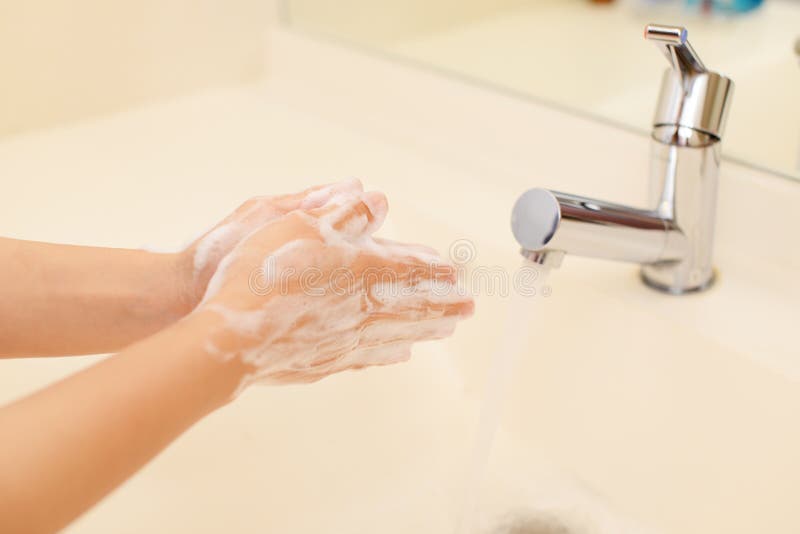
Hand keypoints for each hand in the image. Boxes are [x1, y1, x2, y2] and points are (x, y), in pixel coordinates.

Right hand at [194, 189, 473, 388]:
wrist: (228, 339)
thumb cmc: (259, 277)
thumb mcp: (297, 223)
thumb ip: (344, 214)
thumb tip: (378, 200)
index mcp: (360, 270)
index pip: (410, 269)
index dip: (434, 269)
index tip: (457, 273)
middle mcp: (362, 309)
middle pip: (414, 307)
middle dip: (443, 304)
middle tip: (468, 308)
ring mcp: (346, 341)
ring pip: (399, 334)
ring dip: (425, 330)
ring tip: (445, 330)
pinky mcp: (325, 362)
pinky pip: (370, 357)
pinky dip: (390, 354)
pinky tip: (398, 356)